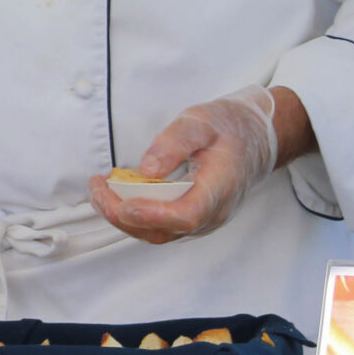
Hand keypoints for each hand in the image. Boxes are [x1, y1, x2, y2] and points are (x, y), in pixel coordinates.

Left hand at [89, 87, 280, 245]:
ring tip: (99, 189)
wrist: (257, 138)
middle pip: (164, 231)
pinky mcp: (193, 219)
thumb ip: (174, 143)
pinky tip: (116, 194)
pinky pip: (160, 227)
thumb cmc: (230, 128)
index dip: (152, 215)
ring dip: (123, 218)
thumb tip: (146, 169)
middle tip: (97, 188)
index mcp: (220, 187)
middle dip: (123, 215)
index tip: (123, 204)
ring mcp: (204, 220)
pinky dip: (134, 216)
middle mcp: (213, 213)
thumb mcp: (201, 121)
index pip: (186, 215)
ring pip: (158, 234)